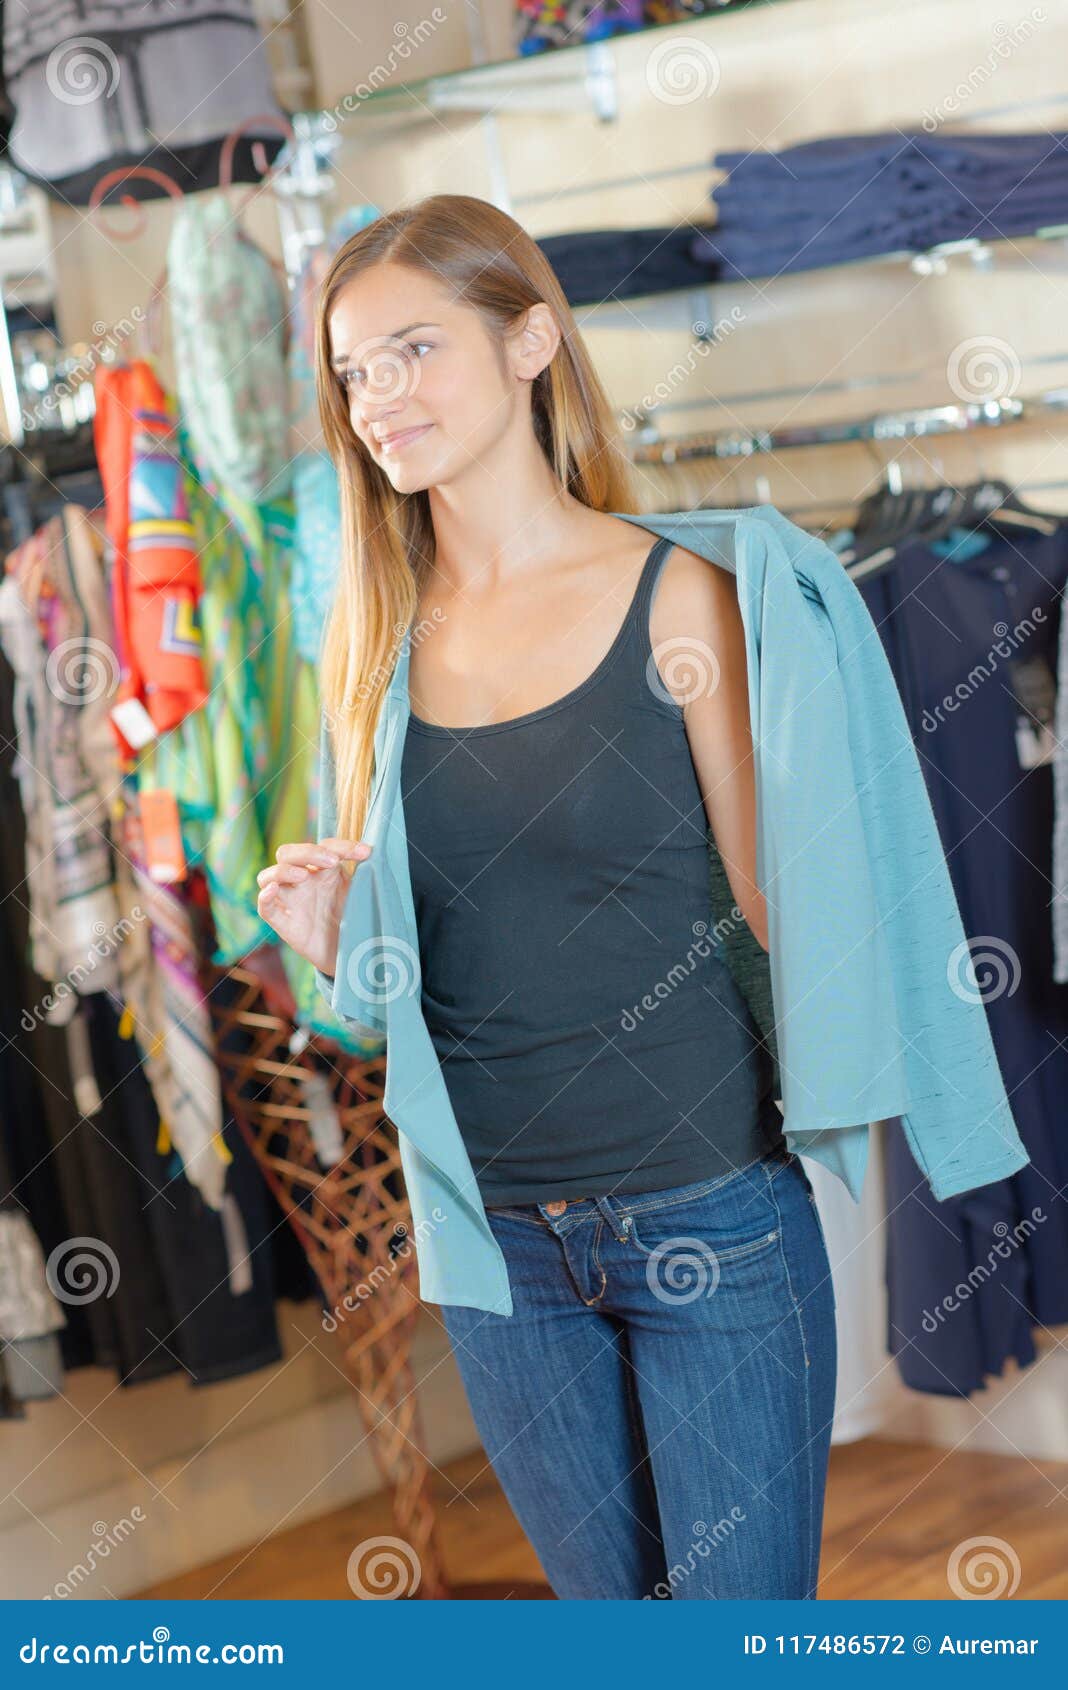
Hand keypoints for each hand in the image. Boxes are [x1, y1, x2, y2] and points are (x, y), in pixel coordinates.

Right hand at [257, 838, 371, 976]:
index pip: (324, 847)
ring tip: (303, 876)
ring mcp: (289, 900)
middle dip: (308, 852)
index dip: (343, 846)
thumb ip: (364, 875)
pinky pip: (265, 907)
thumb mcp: (360, 894)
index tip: (365, 852)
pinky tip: (273, 890)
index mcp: (322, 870)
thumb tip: (372, 853)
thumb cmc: (352, 918)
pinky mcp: (282, 922)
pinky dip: (264, 896)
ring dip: (284, 871)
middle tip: (333, 862)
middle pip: (288, 853)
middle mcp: (302, 881)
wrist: (348, 952)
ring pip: (268, 876)